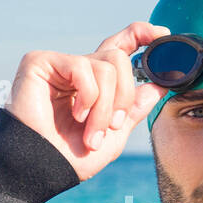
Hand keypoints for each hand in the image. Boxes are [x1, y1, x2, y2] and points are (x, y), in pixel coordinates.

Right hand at [6, 22, 169, 180]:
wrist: (40, 168)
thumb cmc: (71, 157)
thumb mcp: (114, 135)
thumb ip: (134, 108)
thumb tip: (159, 85)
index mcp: (96, 83)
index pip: (120, 47)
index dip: (141, 34)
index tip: (162, 33)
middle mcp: (79, 69)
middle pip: (119, 59)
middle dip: (123, 97)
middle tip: (113, 125)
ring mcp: (60, 64)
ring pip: (106, 67)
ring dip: (105, 106)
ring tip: (90, 132)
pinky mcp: (41, 62)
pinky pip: (83, 67)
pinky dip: (88, 96)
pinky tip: (76, 114)